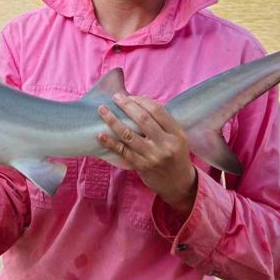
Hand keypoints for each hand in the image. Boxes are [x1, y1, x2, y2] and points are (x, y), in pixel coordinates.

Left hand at [97, 93, 197, 215]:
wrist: (179, 183)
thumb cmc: (176, 156)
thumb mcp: (177, 137)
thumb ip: (163, 123)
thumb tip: (140, 102)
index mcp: (176, 133)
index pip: (157, 111)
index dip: (142, 100)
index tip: (131, 96)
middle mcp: (165, 144)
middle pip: (143, 120)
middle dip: (126, 106)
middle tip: (116, 97)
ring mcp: (152, 156)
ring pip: (129, 135)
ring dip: (113, 121)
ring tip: (102, 110)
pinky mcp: (141, 166)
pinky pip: (123, 152)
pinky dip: (110, 142)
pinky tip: (101, 135)